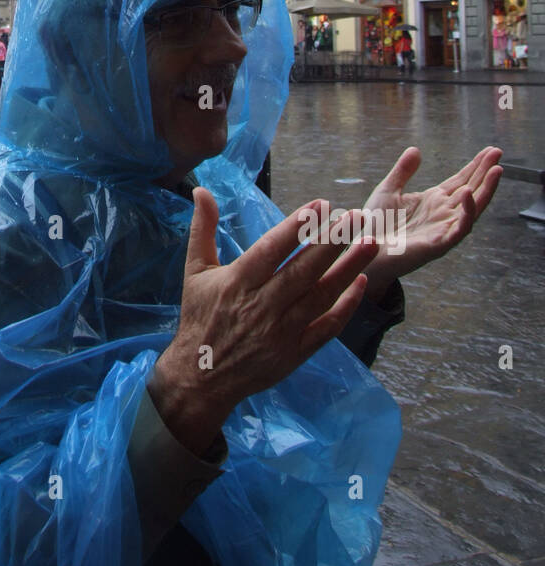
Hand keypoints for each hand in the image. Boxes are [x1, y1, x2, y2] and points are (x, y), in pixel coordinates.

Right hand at [148, 188, 376, 457]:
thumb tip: (201, 189)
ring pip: (322, 295)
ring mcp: (282, 331)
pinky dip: (346, 306)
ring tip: (371, 242)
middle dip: (333, 241)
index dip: (297, 226)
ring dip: (348, 268)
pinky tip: (362, 283)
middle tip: (358, 216)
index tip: (321, 204)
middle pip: (304, 269)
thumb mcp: (194, 271)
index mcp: (238, 282)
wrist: (201, 376)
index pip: (272, 249)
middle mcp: (262, 305)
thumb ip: (202, 229)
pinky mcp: (296, 353)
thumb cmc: (199, 316)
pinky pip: (327, 327)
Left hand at [354, 145, 502, 301]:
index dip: (476, 166)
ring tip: (496, 169)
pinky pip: (459, 228)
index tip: (490, 150)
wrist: (365, 252)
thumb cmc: (377, 226)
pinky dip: (466, 212)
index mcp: (433, 201)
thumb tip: (416, 149)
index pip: (461, 180)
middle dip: (485, 172)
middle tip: (498, 152)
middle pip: (471, 189)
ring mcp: (443, 229)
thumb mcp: (388, 191)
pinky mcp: (439, 244)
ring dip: (486, 189)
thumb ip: (402, 171)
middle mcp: (443, 214)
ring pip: (472, 208)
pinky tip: (468, 193)